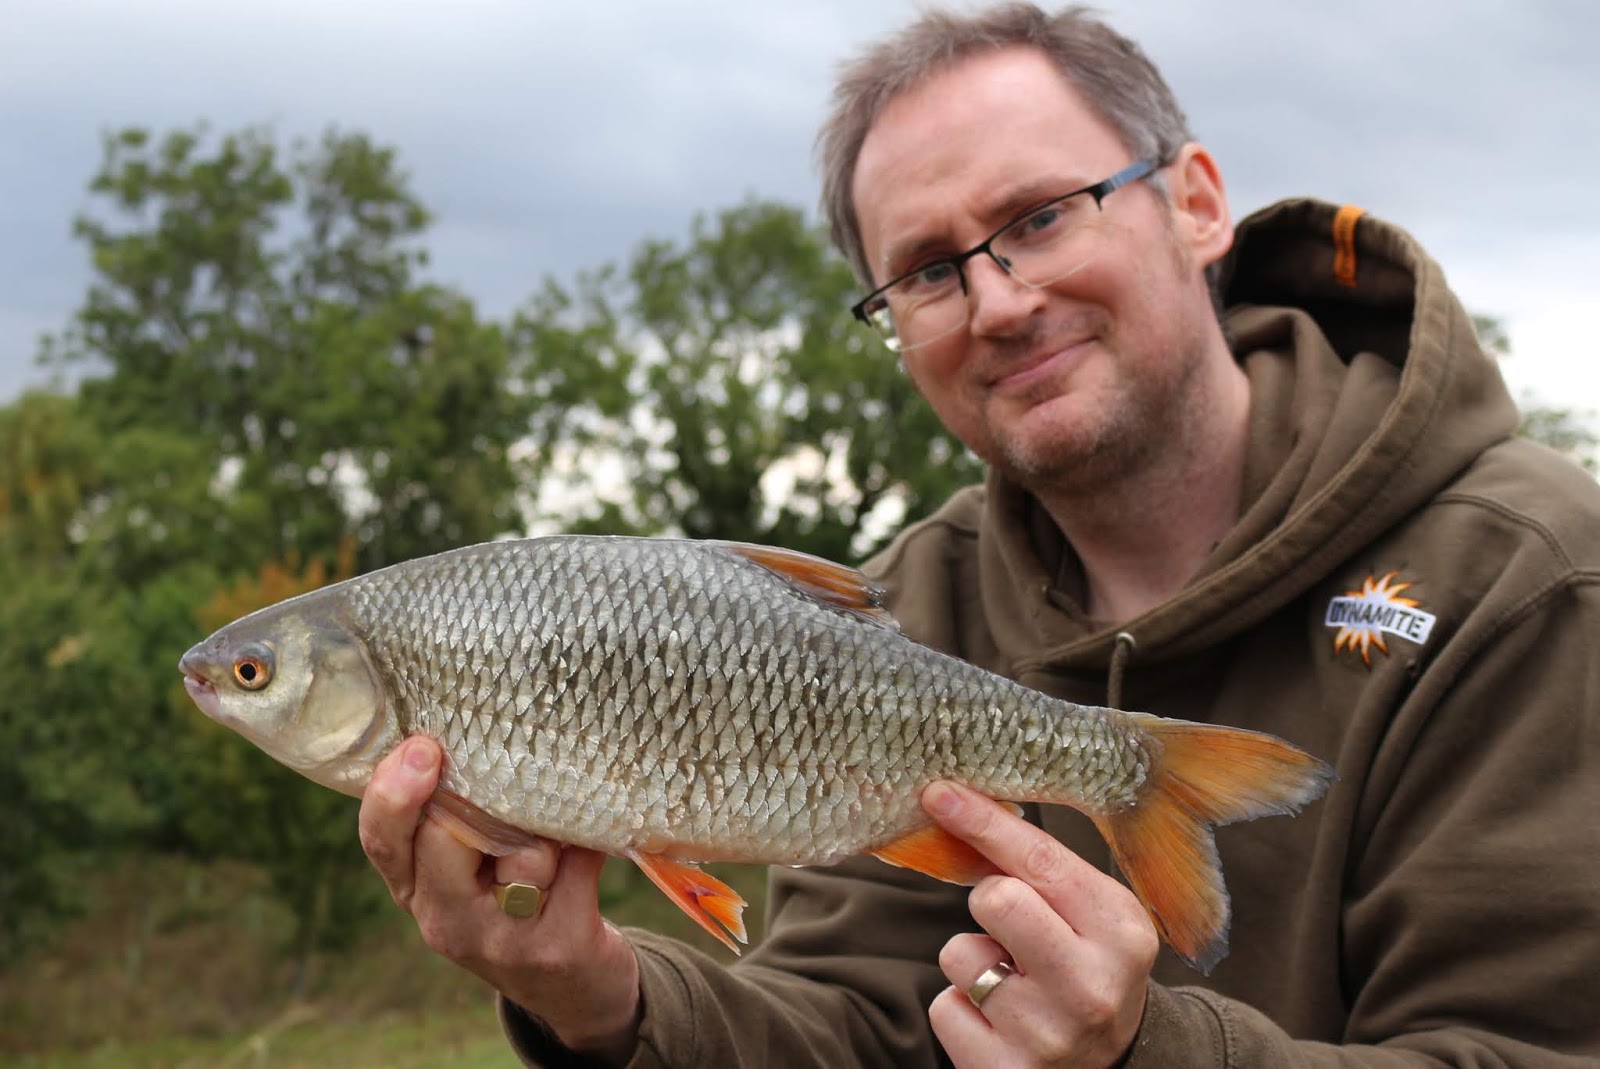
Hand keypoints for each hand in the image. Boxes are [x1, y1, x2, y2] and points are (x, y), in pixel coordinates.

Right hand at [358, 736, 642, 1063]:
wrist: (576, 991)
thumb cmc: (518, 904)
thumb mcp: (472, 869)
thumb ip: (459, 816)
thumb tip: (484, 731)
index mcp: (416, 892)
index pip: (381, 840)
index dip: (393, 792)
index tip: (423, 746)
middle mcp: (447, 922)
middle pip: (447, 834)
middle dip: (489, 798)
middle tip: (517, 787)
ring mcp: (500, 940)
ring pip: (521, 850)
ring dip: (549, 831)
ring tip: (556, 848)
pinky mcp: (556, 946)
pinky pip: (576, 864)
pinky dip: (590, 844)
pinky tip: (593, 849)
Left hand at [922, 782, 1157, 1067]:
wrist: (1111, 1067)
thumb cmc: (1089, 971)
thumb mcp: (1094, 917)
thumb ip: (1044, 870)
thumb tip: (962, 807)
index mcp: (1121, 933)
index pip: (1041, 861)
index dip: (983, 821)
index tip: (940, 793)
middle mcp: (1091, 988)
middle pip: (996, 899)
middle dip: (988, 900)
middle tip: (1007, 921)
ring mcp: (1048, 1036)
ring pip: (959, 954)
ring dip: (971, 959)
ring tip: (1008, 979)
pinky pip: (944, 1008)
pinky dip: (960, 1007)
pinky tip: (996, 1018)